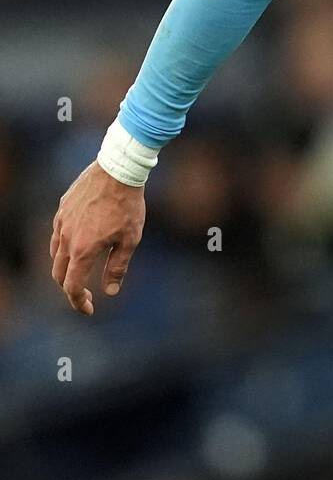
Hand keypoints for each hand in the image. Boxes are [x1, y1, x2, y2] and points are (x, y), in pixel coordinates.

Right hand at [50, 161, 145, 314]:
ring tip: (81, 271)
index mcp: (83, 249)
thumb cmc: (128, 205)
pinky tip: (78, 245)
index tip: (89, 309)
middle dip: (70, 288)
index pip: (72, 286)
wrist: (118, 170)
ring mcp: (61, 222)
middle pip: (59, 273)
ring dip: (65, 268)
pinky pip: (57, 234)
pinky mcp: (62, 209)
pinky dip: (63, 247)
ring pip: (54, 254)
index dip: (78, 302)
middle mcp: (66, 238)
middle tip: (85, 294)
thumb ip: (117, 267)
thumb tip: (110, 291)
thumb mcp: (130, 239)